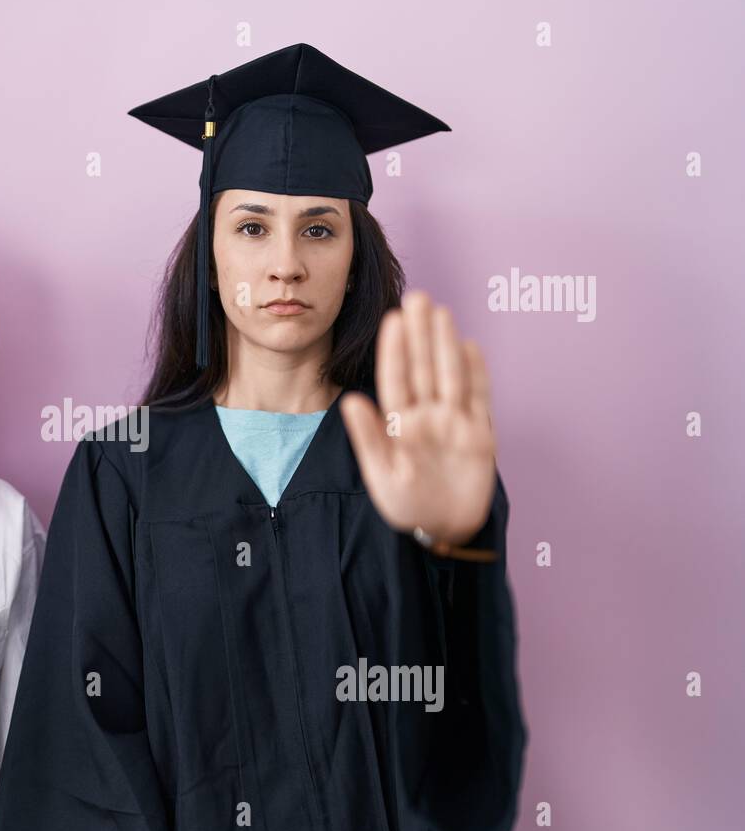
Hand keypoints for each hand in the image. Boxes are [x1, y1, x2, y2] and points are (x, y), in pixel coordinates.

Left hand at [340, 290, 496, 546]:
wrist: (443, 533)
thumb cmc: (406, 506)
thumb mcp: (381, 475)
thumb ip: (368, 438)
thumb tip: (350, 401)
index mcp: (399, 426)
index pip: (397, 380)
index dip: (396, 351)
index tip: (392, 320)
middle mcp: (427, 418)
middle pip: (424, 368)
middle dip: (421, 334)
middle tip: (418, 297)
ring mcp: (454, 424)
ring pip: (450, 375)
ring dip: (446, 344)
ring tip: (441, 312)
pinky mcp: (480, 436)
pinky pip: (479, 398)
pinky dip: (477, 373)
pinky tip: (470, 346)